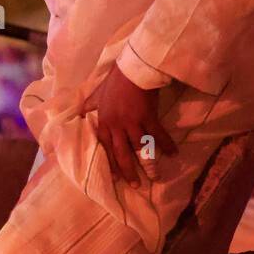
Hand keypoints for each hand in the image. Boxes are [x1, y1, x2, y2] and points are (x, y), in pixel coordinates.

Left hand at [82, 66, 177, 186]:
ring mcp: (132, 122)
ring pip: (139, 149)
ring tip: (154, 176)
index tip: (115, 178)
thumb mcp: (98, 93)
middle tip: (135, 185)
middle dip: (128, 171)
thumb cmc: (116, 80)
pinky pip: (158, 136)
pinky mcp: (148, 117)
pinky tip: (174, 153)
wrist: (133, 68)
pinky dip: (166, 145)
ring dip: (148, 164)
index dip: (111, 163)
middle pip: (122, 153)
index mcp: (104, 121)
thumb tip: (79, 112)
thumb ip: (90, 104)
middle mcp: (117, 125)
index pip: (106, 147)